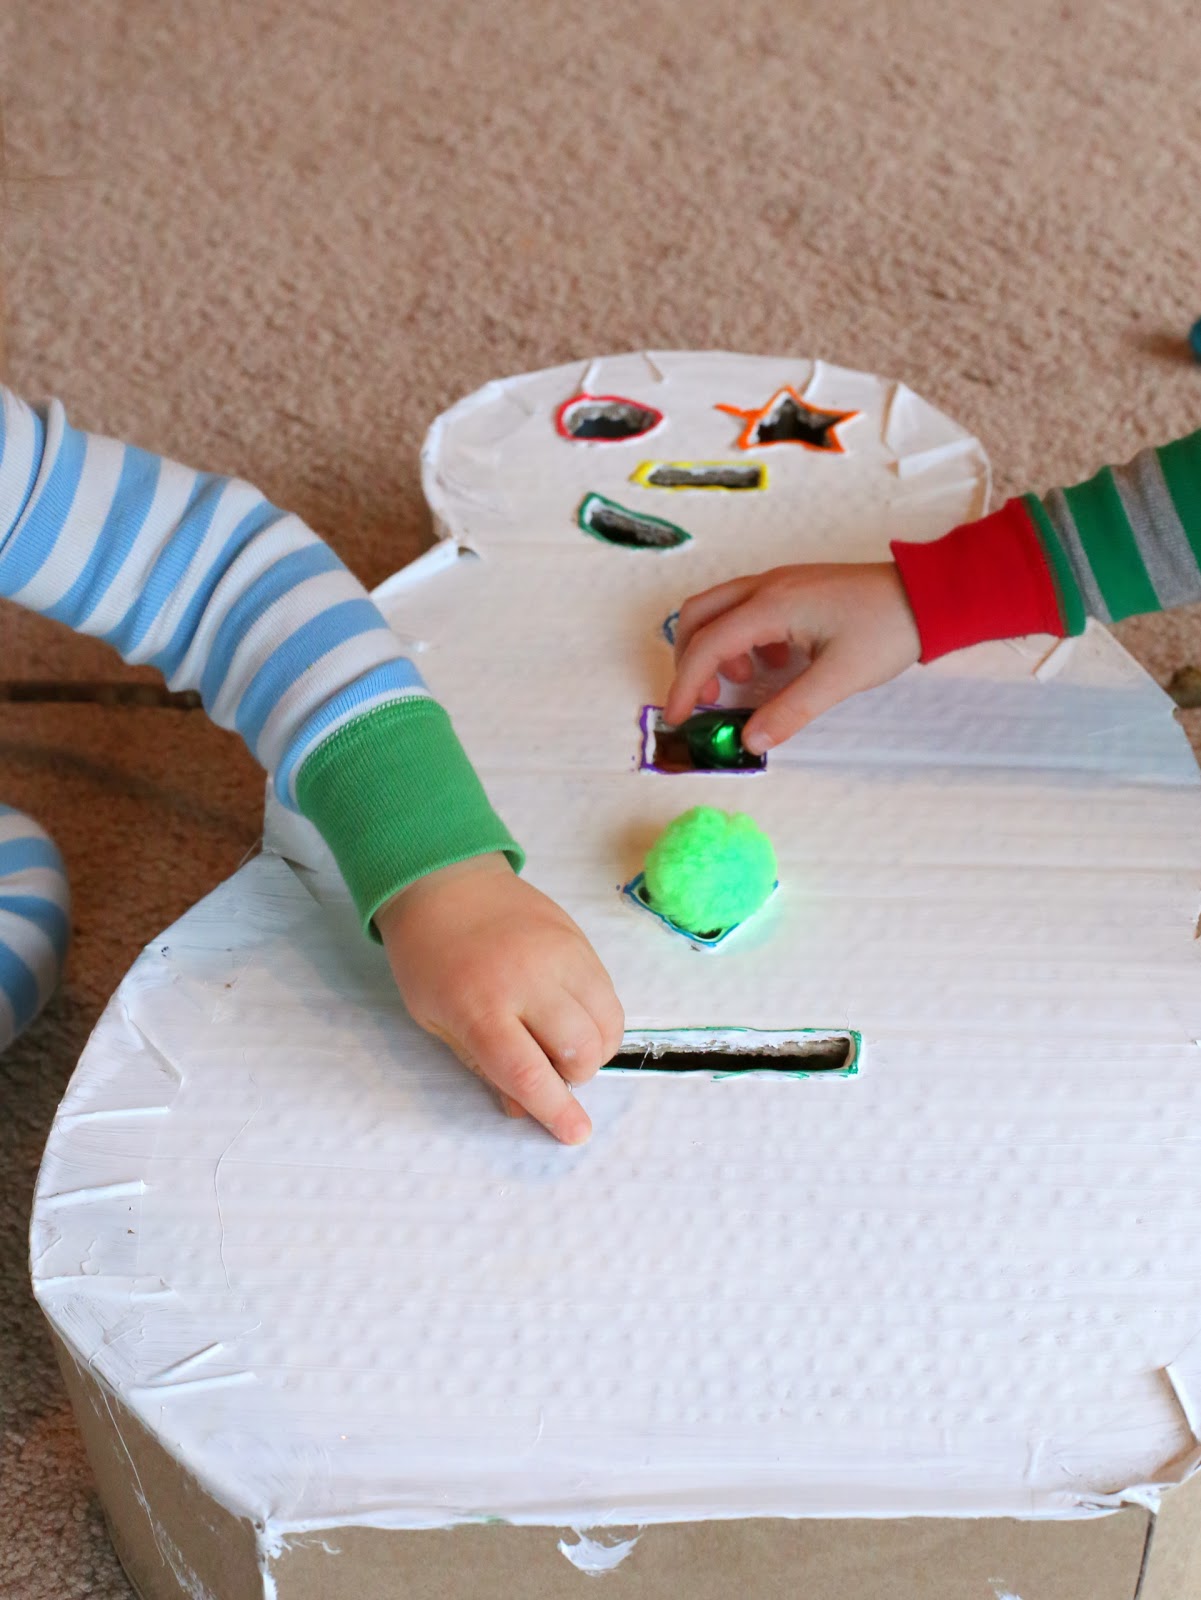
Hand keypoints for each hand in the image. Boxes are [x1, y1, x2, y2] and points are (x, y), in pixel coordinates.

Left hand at [375, 854, 623, 1143]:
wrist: (444, 881)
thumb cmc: (429, 957)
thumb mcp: (436, 1019)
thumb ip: (482, 1064)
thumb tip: (523, 1109)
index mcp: (479, 1006)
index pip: (528, 1071)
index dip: (555, 1109)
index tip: (575, 1133)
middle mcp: (526, 979)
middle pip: (579, 1049)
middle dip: (574, 1076)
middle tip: (551, 1070)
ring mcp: (559, 955)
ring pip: (605, 1024)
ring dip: (593, 1050)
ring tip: (565, 1045)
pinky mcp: (579, 939)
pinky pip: (608, 994)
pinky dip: (600, 1020)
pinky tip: (573, 1017)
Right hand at [664, 562, 920, 751]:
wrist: (929, 593)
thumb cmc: (886, 629)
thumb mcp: (838, 678)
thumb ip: (790, 710)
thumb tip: (751, 741)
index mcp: (770, 605)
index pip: (706, 644)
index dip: (686, 684)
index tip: (679, 717)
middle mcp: (766, 587)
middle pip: (698, 615)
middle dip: (689, 659)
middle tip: (705, 699)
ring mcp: (779, 583)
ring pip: (719, 610)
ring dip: (716, 648)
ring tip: (745, 685)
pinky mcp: (794, 588)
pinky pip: (746, 609)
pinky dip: (742, 640)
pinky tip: (775, 665)